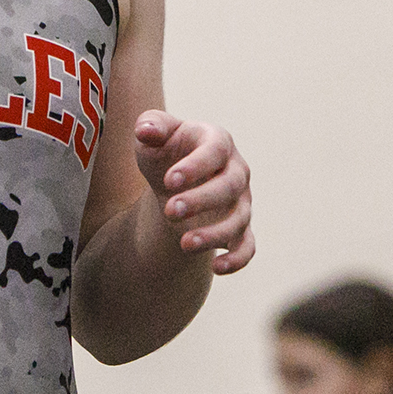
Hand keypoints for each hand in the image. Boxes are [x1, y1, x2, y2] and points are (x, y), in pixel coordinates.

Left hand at [133, 110, 253, 273]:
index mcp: (218, 142)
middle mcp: (236, 171)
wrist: (173, 178)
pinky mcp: (240, 228)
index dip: (195, 166)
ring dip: (214, 234)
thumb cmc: (165, 150)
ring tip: (184, 245)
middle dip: (201, 201)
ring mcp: (241, 201)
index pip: (214, 152)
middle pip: (229, 187)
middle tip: (169, 211)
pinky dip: (238, 259)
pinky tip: (217, 267)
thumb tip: (145, 130)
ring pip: (239, 220)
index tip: (169, 180)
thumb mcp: (155, 134)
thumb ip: (151, 126)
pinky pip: (247, 246)